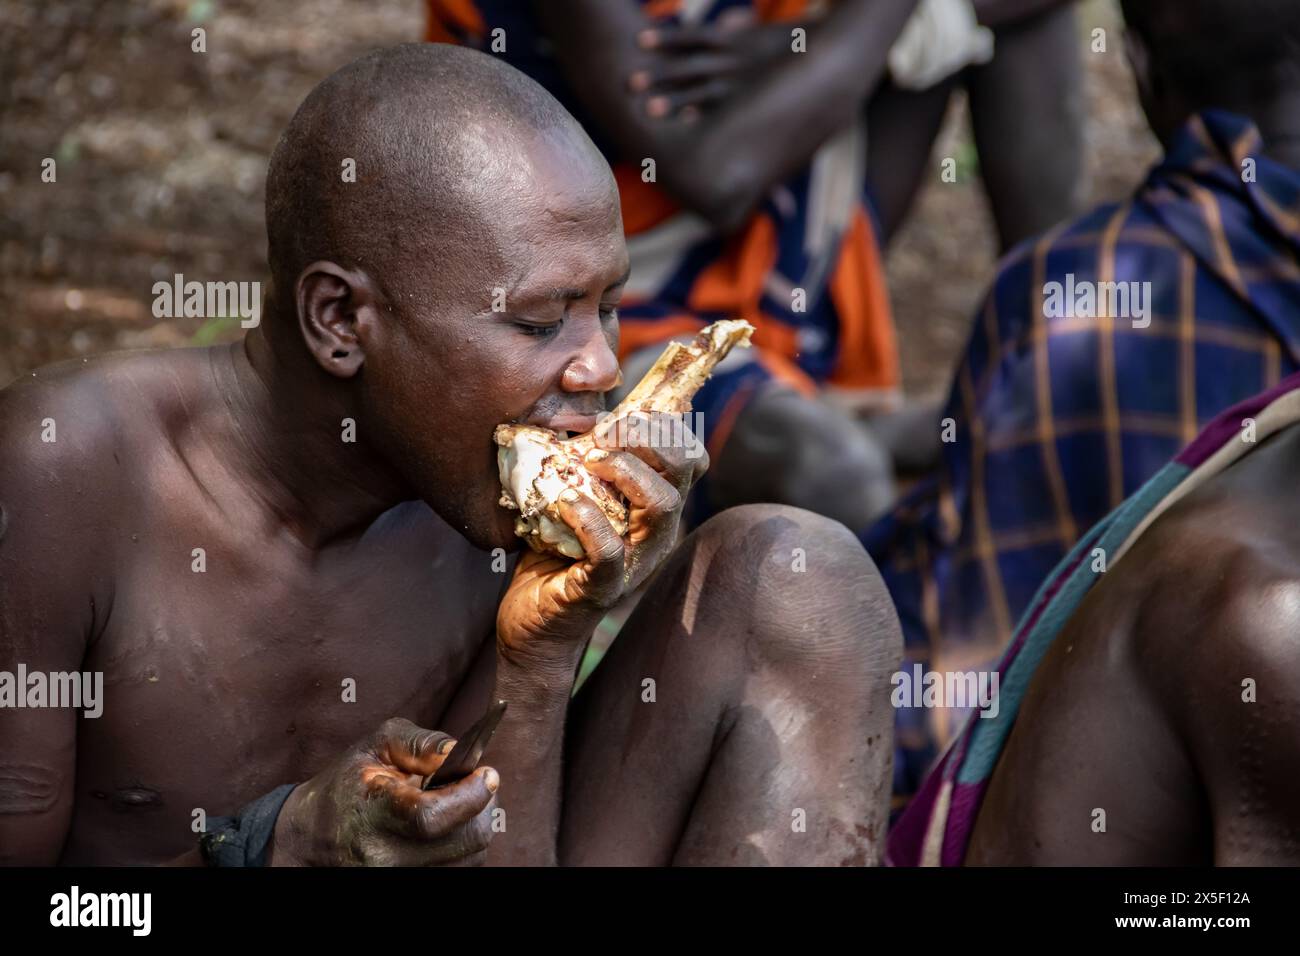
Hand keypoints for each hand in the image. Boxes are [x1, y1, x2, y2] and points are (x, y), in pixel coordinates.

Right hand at [268, 718, 497, 865]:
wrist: (311, 835)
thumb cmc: (348, 783)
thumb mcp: (377, 745)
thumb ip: (421, 743)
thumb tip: (459, 753)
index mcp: (373, 811)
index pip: (433, 817)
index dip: (471, 796)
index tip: (487, 775)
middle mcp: (383, 855)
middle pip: (465, 842)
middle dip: (482, 809)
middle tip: (479, 786)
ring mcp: (393, 878)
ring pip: (469, 860)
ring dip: (475, 828)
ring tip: (458, 806)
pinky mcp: (404, 886)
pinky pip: (457, 871)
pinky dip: (462, 848)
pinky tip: (448, 829)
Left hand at [496, 411, 706, 661]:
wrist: (532, 624)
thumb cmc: (553, 554)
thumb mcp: (575, 495)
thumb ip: (586, 461)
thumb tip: (578, 403)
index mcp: (654, 509)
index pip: (691, 456)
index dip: (668, 424)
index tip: (626, 412)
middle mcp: (656, 534)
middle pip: (686, 470)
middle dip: (650, 436)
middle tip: (607, 429)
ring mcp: (636, 562)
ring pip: (663, 505)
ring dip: (626, 470)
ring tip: (589, 460)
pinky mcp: (605, 588)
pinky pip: (611, 548)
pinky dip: (588, 516)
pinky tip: (564, 501)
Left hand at [630, 10, 808, 119]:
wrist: (827, 54)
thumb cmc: (792, 46)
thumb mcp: (762, 34)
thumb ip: (742, 29)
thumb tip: (733, 20)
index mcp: (732, 39)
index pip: (692, 37)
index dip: (665, 38)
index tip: (639, 40)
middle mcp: (732, 60)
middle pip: (687, 66)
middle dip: (659, 74)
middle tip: (629, 82)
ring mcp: (740, 81)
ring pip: (700, 89)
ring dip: (673, 98)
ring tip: (648, 107)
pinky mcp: (750, 98)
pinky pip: (724, 109)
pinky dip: (703, 115)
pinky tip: (683, 124)